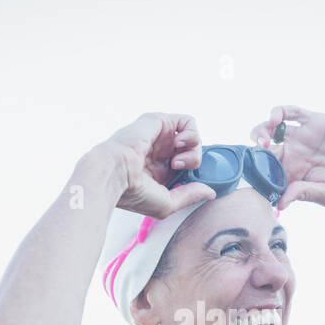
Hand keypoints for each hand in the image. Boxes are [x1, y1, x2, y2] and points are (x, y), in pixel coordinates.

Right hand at [97, 112, 217, 217]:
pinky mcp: (159, 122)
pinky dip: (191, 133)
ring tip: (177, 161)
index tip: (192, 182)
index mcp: (159, 171)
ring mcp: (160, 137)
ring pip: (192, 138)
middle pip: (192, 152)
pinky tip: (179, 145)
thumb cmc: (133, 192)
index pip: (187, 168)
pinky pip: (187, 121)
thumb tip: (210, 192)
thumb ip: (190, 195)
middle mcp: (159, 153)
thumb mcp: (167, 203)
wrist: (114, 173)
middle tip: (180, 170)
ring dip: (192, 151)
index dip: (195, 173)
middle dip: (194, 163)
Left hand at [247, 105, 324, 209]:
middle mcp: (297, 156)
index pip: (267, 174)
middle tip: (257, 155)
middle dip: (256, 153)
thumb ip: (303, 193)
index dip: (257, 175)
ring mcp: (304, 138)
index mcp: (295, 176)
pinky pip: (291, 113)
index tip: (253, 179)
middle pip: (265, 150)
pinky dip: (278, 113)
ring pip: (272, 130)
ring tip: (263, 139)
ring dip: (261, 131)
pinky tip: (275, 121)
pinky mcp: (315, 121)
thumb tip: (280, 204)